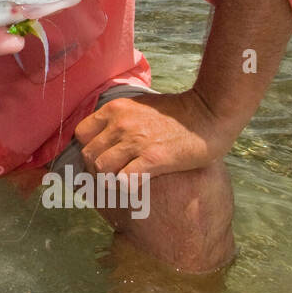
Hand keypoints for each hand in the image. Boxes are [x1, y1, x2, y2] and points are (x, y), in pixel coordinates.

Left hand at [72, 90, 240, 178]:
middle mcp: (121, 124)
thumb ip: (122, 118)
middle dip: (95, 170)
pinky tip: (137, 186)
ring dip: (108, 180)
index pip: (81, 133)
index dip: (88, 148)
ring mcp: (136, 141)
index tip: (99, 158)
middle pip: (89, 154)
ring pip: (102, 168)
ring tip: (122, 184)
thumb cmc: (179, 112)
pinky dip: (126, 187)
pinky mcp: (153, 158)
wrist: (210, 113)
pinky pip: (125, 179)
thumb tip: (109, 135)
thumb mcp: (142, 105)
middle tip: (110, 177)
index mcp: (116, 109)